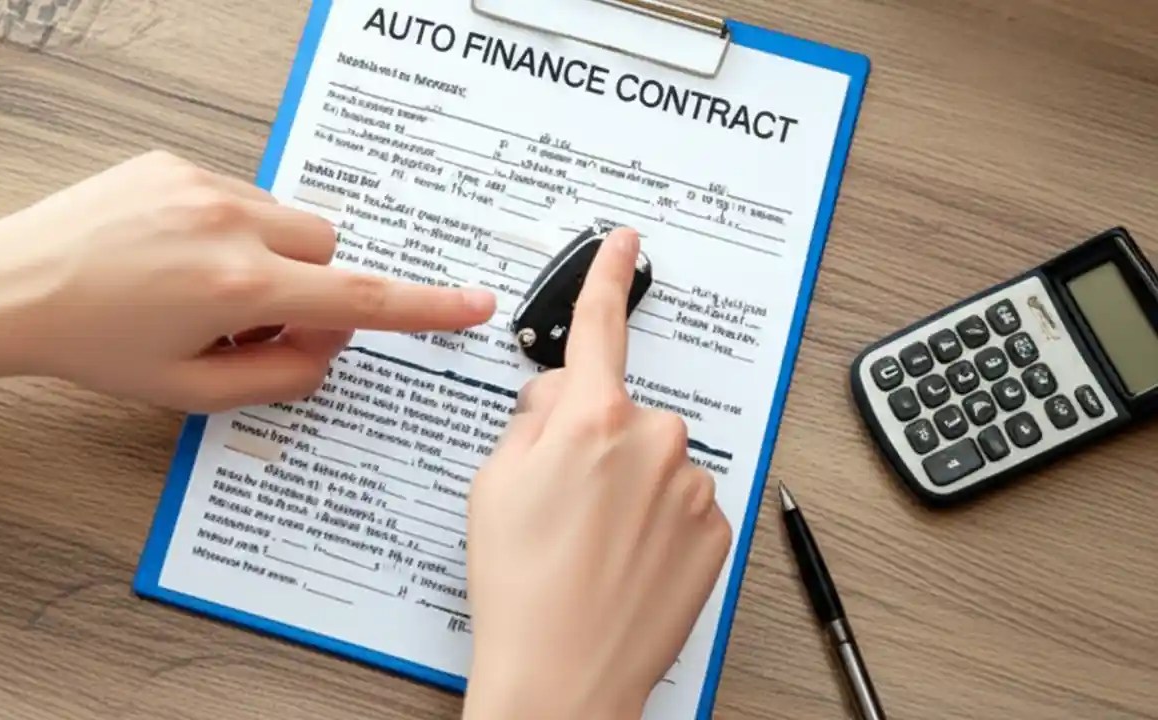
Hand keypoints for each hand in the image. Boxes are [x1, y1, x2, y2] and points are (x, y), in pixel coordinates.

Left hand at [0, 151, 494, 409]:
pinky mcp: (177, 164)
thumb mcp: (192, 392)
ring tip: (207, 287)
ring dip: (273, 256)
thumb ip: (281, 378)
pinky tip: (180, 255)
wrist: (11, 286)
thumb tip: (326, 347)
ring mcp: (203, 185)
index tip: (472, 304)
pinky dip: (233, 228)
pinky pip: (244, 195)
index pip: (358, 301)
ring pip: (290, 220)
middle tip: (257, 322)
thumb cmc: (94, 345)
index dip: (425, 307)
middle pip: (328, 250)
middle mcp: (231, 225)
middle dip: (312, 287)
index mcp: (240, 288)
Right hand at [462, 228, 732, 719]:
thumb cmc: (520, 586)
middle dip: (593, 439)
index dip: (609, 276)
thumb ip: (531, 419)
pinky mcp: (716, 528)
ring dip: (628, 487)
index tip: (625, 242)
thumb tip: (557, 398)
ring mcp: (691, 486)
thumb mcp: (493, 483)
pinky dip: (657, 522)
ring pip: (655, 461)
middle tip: (560, 502)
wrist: (565, 674)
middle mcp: (654, 441)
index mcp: (592, 419)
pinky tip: (625, 559)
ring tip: (590, 544)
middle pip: (620, 413)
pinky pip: (682, 502)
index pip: (600, 327)